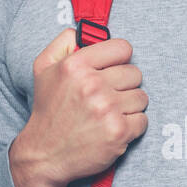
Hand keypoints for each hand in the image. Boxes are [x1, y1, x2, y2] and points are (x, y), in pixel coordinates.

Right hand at [15, 28, 148, 186]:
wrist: (45, 155)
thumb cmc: (48, 111)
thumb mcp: (43, 68)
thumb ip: (63, 42)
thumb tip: (84, 31)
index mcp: (76, 65)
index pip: (123, 48)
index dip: (119, 60)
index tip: (112, 71)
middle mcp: (92, 84)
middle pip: (135, 73)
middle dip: (124, 85)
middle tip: (108, 97)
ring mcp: (107, 109)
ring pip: (141, 97)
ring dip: (129, 106)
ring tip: (109, 114)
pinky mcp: (119, 131)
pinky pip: (143, 120)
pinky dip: (132, 126)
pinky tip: (113, 128)